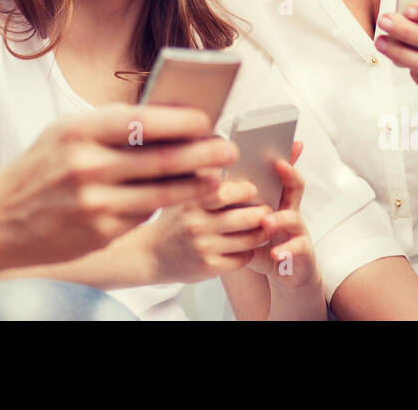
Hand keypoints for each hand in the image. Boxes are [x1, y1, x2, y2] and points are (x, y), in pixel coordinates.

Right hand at [0, 105, 236, 267]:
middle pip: (163, 159)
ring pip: (163, 194)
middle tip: (228, 148)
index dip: (183, 121)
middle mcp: (88, 167)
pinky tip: (180, 196)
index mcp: (79, 132)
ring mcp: (95, 204)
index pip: (144, 121)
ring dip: (197, 184)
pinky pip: (145, 216)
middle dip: (204, 153)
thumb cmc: (41, 167)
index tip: (206, 119)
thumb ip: (112, 123)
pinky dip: (165, 204)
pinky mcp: (101, 233)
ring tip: (216, 176)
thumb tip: (168, 113)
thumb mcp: (67, 132)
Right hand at [147, 176, 274, 283]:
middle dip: (263, 213)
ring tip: (263, 227)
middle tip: (267, 210)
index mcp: (191, 201)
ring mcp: (203, 247)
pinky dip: (250, 251)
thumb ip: (202, 178)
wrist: (151, 255)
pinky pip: (243, 258)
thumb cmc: (173, 221)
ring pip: (249, 239)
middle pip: (246, 217)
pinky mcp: (209, 267)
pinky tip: (246, 245)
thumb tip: (224, 150)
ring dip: (262, 233)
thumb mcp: (181, 196)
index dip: (246, 190)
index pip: (226, 192)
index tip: (252, 189)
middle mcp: (196, 223)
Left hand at [245, 142, 318, 289]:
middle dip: (290, 173)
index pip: (280, 171)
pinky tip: (275, 253)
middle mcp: (290, 209)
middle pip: (295, 185)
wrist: (283, 272)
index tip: (279, 140)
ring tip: (266, 220)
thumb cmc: (261, 241)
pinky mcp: (303, 251)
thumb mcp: (246, 220)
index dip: (282, 155)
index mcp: (276, 198)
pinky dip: (286, 250)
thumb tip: (208, 179)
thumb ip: (235, 202)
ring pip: (294, 217)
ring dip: (280, 217)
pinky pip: (298, 248)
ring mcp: (298, 229)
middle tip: (279, 164)